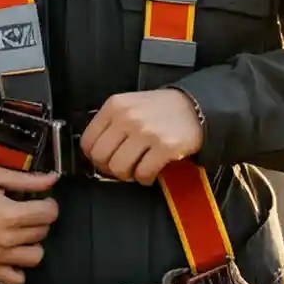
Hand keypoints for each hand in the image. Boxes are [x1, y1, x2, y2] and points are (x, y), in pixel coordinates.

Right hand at [0, 166, 59, 283]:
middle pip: (43, 232)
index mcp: (10, 214)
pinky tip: (12, 254)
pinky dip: (18, 269)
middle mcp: (8, 239)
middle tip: (27, 213)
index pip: (49, 214)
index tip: (41, 200)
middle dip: (39, 220)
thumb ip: (25, 180)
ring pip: (36, 257)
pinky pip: (17, 279)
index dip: (49, 204)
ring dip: (32, 244)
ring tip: (21, 234)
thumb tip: (53, 179)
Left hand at [79, 89, 203, 185]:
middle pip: (100, 158)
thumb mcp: (129, 105)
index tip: (106, 160)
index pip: (87, 142)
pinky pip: (143, 174)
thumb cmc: (160, 110)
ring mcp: (146, 132)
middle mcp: (127, 117)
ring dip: (128, 175)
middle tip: (123, 167)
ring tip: (138, 168)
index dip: (94, 157)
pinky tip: (151, 171)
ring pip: (119, 168)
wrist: (195, 107)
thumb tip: (94, 154)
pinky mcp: (165, 146)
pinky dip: (145, 178)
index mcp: (115, 106)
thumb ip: (110, 124)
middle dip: (109, 168)